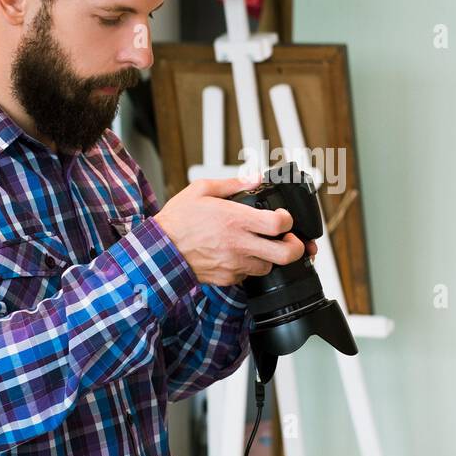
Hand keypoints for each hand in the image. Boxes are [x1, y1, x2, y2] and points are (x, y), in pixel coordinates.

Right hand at [154, 175, 315, 286]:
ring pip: (269, 267)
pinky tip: (240, 255)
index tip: (284, 217)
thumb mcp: (202, 189)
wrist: (159, 250)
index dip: (289, 220)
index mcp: (236, 220)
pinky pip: (249, 275)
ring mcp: (234, 264)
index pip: (279, 224)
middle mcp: (239, 244)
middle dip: (296, 247)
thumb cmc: (177, 220)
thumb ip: (233, 184)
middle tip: (290, 240)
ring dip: (270, 257)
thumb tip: (256, 178)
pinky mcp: (227, 278)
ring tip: (260, 246)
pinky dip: (250, 266)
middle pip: (286, 254)